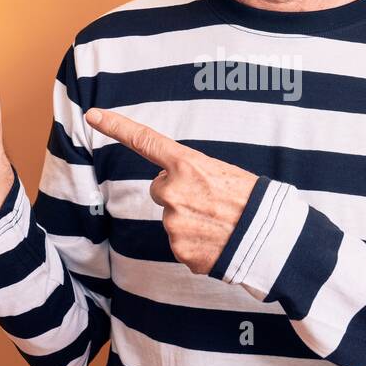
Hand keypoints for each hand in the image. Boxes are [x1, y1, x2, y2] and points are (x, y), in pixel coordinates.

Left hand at [84, 107, 258, 275]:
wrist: (272, 240)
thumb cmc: (254, 202)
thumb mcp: (225, 174)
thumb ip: (193, 176)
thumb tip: (173, 192)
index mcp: (188, 165)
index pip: (145, 141)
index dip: (117, 126)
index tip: (93, 115)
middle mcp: (174, 191)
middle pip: (161, 189)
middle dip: (179, 195)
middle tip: (211, 202)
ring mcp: (174, 223)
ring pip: (172, 218)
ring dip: (191, 221)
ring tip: (219, 224)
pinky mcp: (179, 250)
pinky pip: (181, 243)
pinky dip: (197, 244)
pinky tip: (217, 241)